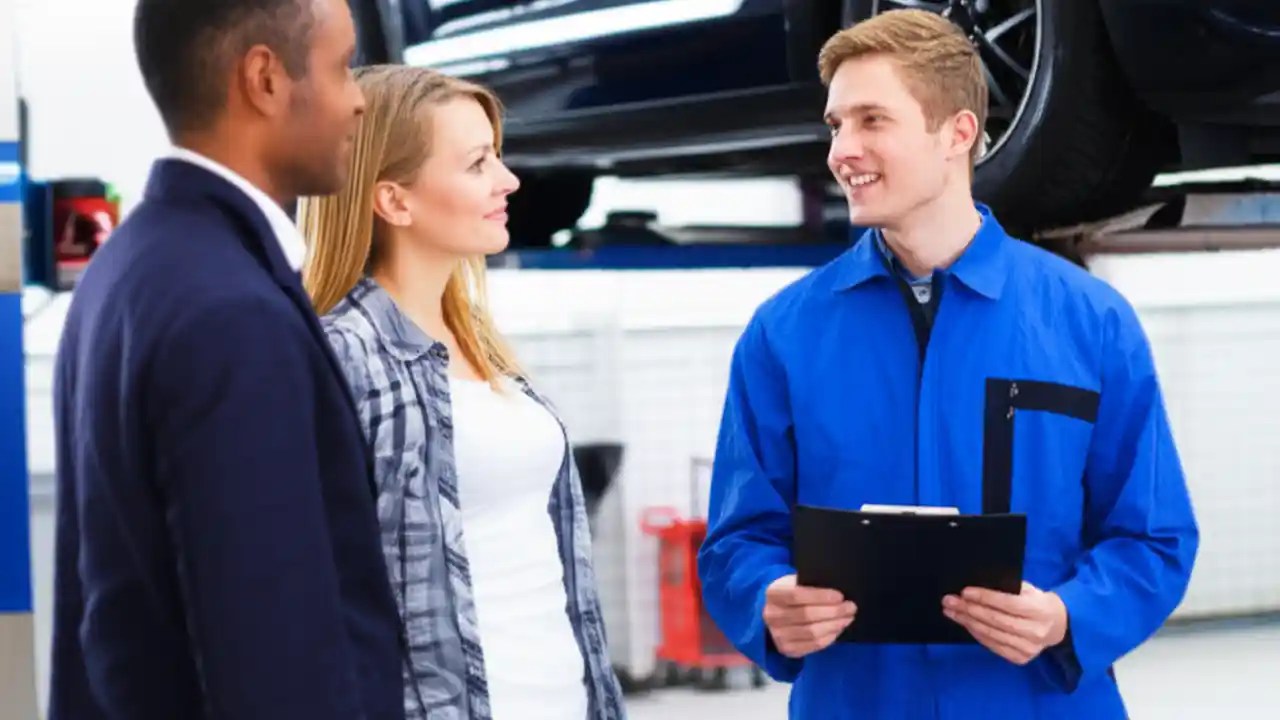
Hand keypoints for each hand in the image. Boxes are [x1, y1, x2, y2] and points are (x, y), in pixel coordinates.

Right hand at [762, 574, 856, 657]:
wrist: (773, 613)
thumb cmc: (790, 593)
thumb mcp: (793, 582)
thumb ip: (809, 584)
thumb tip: (836, 594)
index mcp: (773, 594)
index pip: (797, 595)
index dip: (820, 596)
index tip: (840, 596)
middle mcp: (772, 616)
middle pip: (807, 615)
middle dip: (833, 612)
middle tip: (851, 607)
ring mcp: (778, 635)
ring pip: (812, 632)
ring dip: (835, 625)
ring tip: (848, 618)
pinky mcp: (787, 649)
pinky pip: (814, 645)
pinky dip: (830, 637)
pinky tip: (838, 629)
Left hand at [943, 582, 1068, 665]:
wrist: (1057, 626)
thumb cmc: (1037, 602)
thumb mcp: (1029, 590)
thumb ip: (1008, 589)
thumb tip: (977, 586)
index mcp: (1040, 611)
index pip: (1008, 604)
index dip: (985, 598)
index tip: (964, 592)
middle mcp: (1035, 632)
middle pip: (995, 620)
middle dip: (969, 610)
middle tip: (949, 601)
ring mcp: (1028, 649)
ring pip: (991, 634)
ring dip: (967, 622)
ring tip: (951, 611)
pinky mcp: (1020, 658)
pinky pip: (992, 645)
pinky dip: (976, 633)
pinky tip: (965, 623)